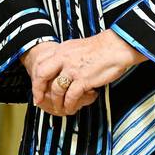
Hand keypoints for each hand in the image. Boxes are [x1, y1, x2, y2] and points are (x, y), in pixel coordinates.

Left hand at [28, 32, 144, 115]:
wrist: (117, 47)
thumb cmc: (103, 48)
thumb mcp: (78, 47)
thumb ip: (67, 56)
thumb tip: (62, 66)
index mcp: (62, 50)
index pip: (42, 64)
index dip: (37, 78)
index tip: (38, 87)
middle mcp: (64, 58)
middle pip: (42, 75)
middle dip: (39, 90)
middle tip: (40, 100)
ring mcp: (73, 69)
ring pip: (56, 90)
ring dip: (57, 102)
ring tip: (61, 108)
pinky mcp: (83, 79)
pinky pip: (71, 97)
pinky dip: (70, 105)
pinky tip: (72, 107)